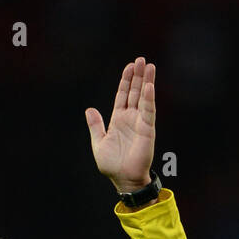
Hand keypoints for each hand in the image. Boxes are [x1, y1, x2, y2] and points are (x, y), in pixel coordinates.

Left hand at [85, 57, 156, 193]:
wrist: (123, 179)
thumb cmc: (112, 164)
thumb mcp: (99, 142)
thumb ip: (95, 125)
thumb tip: (89, 109)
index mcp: (118, 119)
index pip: (123, 95)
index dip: (126, 81)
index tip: (129, 66)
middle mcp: (131, 118)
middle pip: (135, 92)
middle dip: (138, 76)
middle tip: (141, 59)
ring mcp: (140, 122)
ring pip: (144, 97)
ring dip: (147, 82)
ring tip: (149, 66)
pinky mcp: (147, 129)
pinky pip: (149, 111)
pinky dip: (149, 99)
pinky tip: (149, 86)